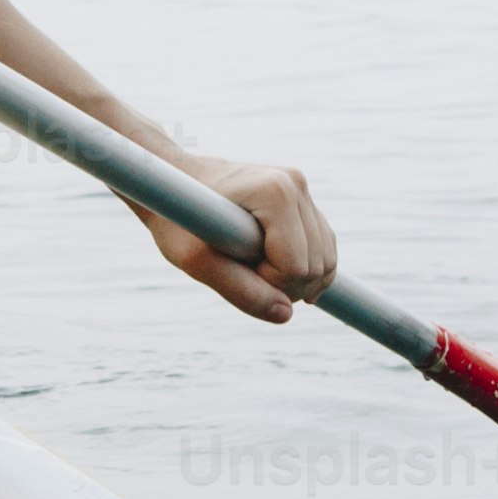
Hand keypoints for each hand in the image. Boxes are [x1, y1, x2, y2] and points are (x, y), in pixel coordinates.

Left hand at [137, 150, 336, 325]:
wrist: (171, 185)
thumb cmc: (178, 220)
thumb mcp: (197, 262)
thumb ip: (241, 291)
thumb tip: (286, 314)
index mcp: (275, 191)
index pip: (296, 267)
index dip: (265, 282)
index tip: (231, 265)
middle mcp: (296, 184)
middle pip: (317, 266)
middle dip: (282, 284)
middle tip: (239, 270)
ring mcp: (302, 190)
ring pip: (325, 261)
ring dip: (294, 280)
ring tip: (251, 266)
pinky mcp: (303, 201)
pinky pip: (323, 251)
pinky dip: (303, 270)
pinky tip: (271, 268)